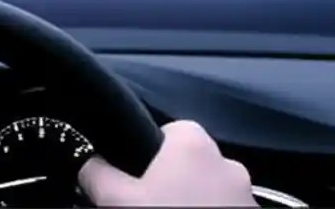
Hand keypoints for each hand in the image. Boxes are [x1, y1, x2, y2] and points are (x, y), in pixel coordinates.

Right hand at [78, 120, 254, 206]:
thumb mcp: (117, 200)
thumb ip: (97, 173)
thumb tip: (87, 160)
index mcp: (192, 142)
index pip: (165, 133)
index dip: (145, 158)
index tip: (133, 184)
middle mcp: (227, 161)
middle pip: (187, 164)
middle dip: (169, 183)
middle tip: (146, 206)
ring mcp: (247, 194)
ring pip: (208, 191)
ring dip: (191, 202)